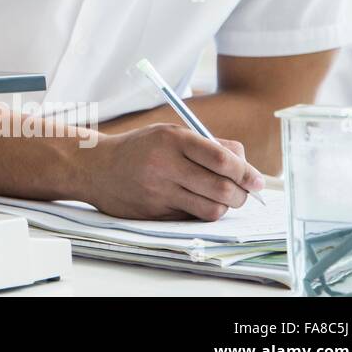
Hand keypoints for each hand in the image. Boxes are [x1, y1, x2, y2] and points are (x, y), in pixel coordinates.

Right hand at [83, 124, 265, 219]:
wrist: (94, 167)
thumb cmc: (140, 148)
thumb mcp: (169, 134)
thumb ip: (208, 145)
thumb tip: (246, 165)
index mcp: (172, 139)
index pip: (221, 159)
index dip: (246, 172)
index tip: (257, 181)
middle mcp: (165, 164)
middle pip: (222, 188)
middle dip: (241, 195)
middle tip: (244, 193)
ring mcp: (158, 191)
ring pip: (211, 209)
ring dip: (224, 207)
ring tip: (220, 198)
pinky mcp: (154, 212)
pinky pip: (192, 218)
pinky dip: (201, 212)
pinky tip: (195, 202)